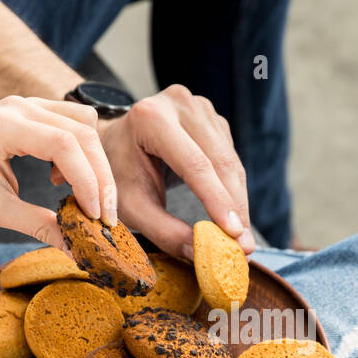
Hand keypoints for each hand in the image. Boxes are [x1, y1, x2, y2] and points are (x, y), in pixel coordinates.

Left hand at [0, 96, 116, 246]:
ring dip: (92, 160)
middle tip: (103, 215)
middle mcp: (21, 107)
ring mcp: (28, 103)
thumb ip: (37, 225)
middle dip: (100, 177)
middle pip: (83, 133)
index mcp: (6, 126)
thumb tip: (73, 247)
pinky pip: (72, 121)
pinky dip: (79, 150)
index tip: (94, 216)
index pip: (65, 145)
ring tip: (79, 194)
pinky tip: (60, 176)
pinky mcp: (31, 109)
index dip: (88, 181)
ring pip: (84, 123)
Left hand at [100, 84, 255, 259]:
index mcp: (152, 118)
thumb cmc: (117, 173)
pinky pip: (231, 159)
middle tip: (244, 246)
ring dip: (239, 202)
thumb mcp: (131, 205)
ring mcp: (200, 107)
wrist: (112, 141)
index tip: (236, 235)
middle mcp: (179, 103)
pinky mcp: (212, 118)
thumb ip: (162, 230)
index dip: (218, 201)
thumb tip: (198, 254)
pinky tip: (233, 215)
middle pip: (220, 161)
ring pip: (231, 161)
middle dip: (235, 208)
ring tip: (242, 238)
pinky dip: (234, 190)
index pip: (195, 164)